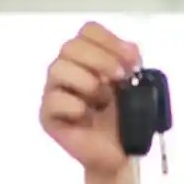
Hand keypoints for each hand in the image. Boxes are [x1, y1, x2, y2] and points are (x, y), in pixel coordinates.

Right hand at [39, 21, 142, 175]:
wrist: (119, 153)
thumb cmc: (123, 117)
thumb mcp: (134, 85)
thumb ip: (130, 62)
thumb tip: (129, 51)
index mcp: (88, 58)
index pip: (89, 31)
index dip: (110, 41)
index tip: (132, 61)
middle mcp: (67, 69)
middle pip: (71, 46)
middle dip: (99, 59)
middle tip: (119, 78)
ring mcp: (54, 91)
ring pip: (58, 69)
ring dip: (86, 81)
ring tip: (101, 100)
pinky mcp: (48, 116)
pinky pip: (53, 100)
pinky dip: (73, 104)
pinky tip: (85, 114)